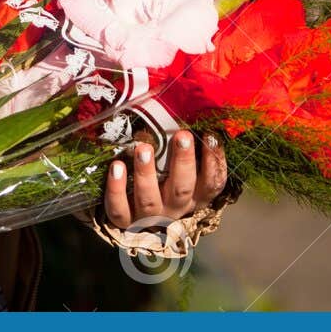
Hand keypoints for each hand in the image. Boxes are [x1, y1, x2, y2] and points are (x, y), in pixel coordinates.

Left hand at [102, 130, 226, 231]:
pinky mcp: (124, 222)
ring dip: (146, 174)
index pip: (211, 183)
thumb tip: (191, 110)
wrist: (130, 216)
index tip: (211, 135)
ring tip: (143, 149)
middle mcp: (174, 209)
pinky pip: (119, 209)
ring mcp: (149, 218)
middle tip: (182, 135)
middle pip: (182, 189)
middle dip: (183, 161)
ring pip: (149, 200)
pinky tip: (116, 167)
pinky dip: (117, 189)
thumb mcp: (176, 168)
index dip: (214, 161)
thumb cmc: (160, 179)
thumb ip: (184, 147)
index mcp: (193, 197)